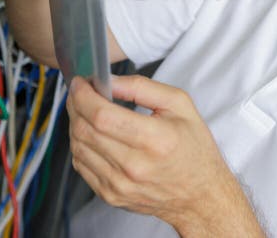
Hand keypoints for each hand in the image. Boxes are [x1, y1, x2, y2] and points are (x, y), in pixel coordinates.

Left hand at [67, 75, 263, 235]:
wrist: (201, 195)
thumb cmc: (194, 148)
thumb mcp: (179, 104)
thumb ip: (142, 87)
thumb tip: (108, 81)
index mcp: (154, 139)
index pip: (102, 115)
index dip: (83, 95)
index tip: (80, 82)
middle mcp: (134, 166)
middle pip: (85, 130)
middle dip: (75, 104)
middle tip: (80, 92)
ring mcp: (119, 185)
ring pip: (78, 147)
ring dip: (75, 123)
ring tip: (84, 110)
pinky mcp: (110, 196)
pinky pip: (81, 166)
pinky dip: (80, 145)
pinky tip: (91, 134)